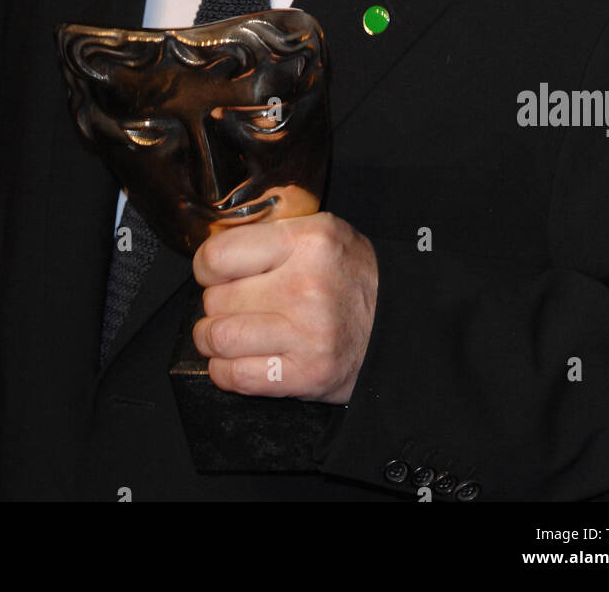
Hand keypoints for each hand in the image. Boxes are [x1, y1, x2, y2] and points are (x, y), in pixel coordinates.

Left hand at [192, 212, 378, 403]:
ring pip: (218, 338)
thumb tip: (214, 253)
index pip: (217, 256)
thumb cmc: (352, 275)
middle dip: (216, 304)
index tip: (217, 274)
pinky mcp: (305, 375)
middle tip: (233, 305)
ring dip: (213, 339)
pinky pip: (235, 376)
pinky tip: (236, 360)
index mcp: (306, 242)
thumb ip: (270, 236)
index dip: (208, 267)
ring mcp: (305, 335)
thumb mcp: (321, 232)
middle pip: (215, 299)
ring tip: (227, 333)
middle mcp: (305, 287)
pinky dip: (225, 371)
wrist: (400, 322)